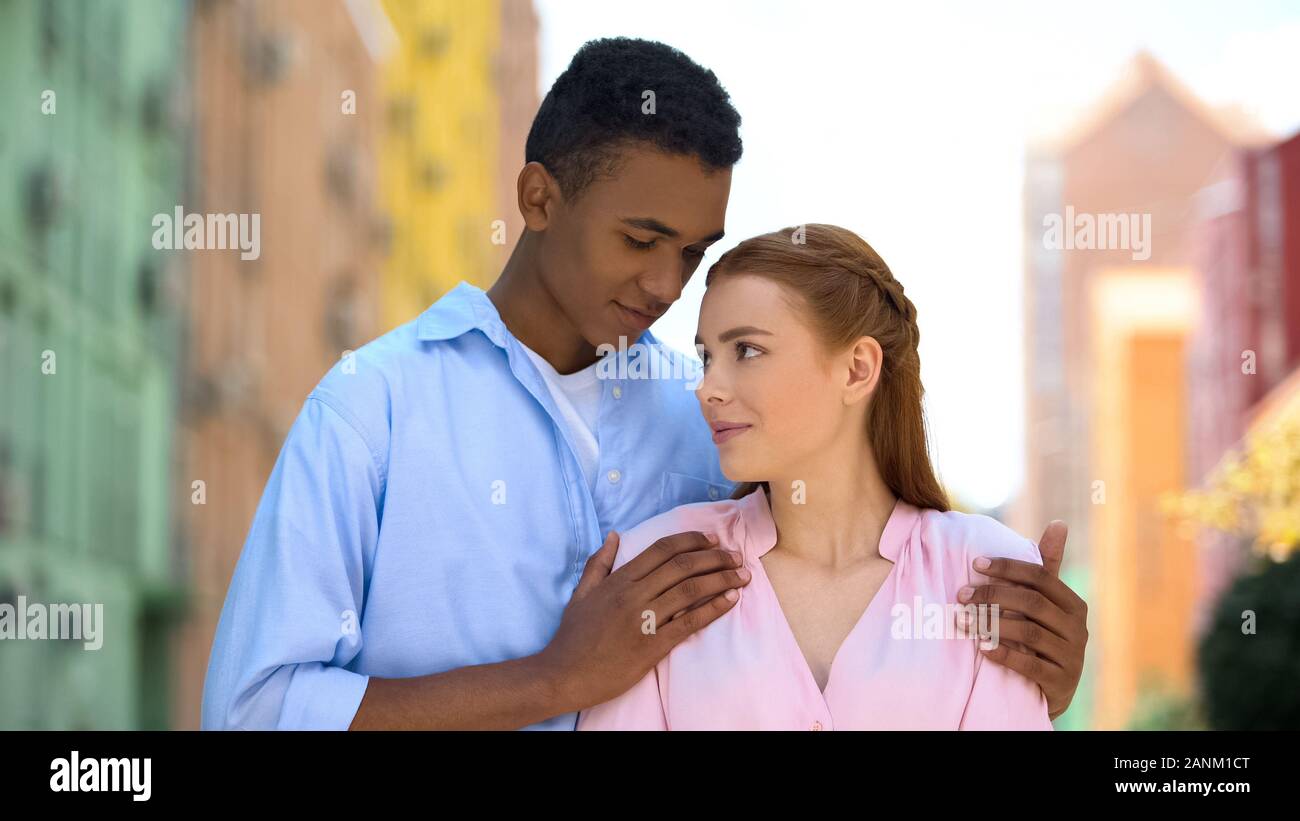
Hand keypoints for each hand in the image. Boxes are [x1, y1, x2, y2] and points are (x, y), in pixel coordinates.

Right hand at [539, 530, 751, 712]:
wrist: (564, 675)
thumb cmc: (573, 636)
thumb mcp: (581, 593)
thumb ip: (600, 563)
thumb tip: (613, 535)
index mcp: (619, 580)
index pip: (662, 550)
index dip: (692, 541)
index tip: (712, 539)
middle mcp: (634, 595)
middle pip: (683, 566)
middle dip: (715, 557)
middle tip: (735, 556)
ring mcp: (644, 620)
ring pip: (691, 590)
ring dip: (721, 579)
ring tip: (742, 575)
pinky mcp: (652, 646)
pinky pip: (689, 622)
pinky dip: (713, 608)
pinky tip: (730, 600)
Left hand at [961, 521, 1087, 719]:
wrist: (1051, 691)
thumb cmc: (1043, 639)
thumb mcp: (1047, 605)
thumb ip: (1048, 568)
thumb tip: (1059, 522)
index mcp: (1074, 604)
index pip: (1041, 577)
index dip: (1008, 568)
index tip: (975, 564)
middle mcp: (1078, 629)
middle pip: (1031, 603)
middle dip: (992, 596)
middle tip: (961, 595)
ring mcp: (1072, 658)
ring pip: (1028, 633)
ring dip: (991, 624)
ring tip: (962, 620)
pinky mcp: (1061, 683)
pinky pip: (1030, 666)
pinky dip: (1004, 654)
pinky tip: (982, 648)